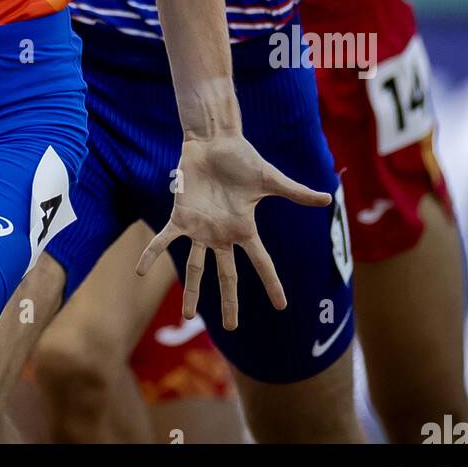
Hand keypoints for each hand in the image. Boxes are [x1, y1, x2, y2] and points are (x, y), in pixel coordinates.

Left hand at [137, 132, 331, 328]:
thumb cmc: (243, 158)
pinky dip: (152, 253)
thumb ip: (295, 193)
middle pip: (227, 274)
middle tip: (232, 326)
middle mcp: (222, 235)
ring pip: (194, 266)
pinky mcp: (180, 216)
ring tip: (187, 316)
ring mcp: (200, 228)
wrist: (215, 141)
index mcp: (244, 229)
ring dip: (191, 291)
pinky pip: (164, 239)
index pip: (262, 263)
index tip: (282, 306)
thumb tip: (327, 198)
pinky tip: (140, 270)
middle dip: (228, 301)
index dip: (272, 284)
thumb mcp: (271, 179)